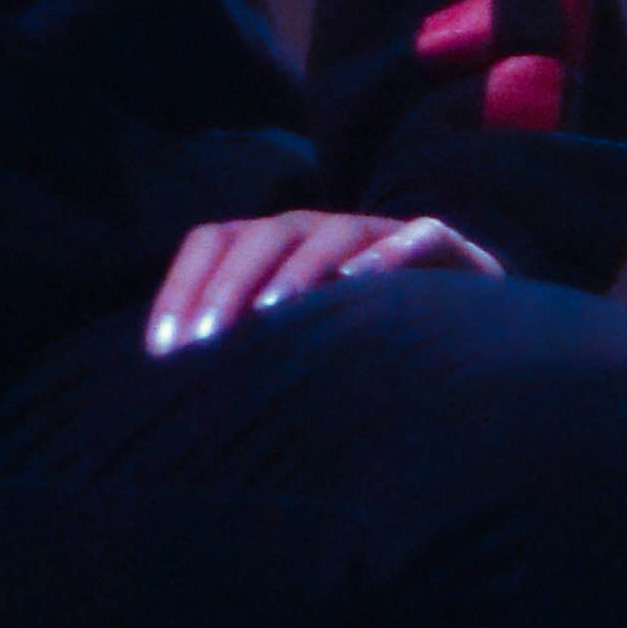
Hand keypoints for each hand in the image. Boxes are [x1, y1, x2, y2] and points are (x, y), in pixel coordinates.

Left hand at [143, 207, 497, 355]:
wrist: (464, 326)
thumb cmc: (358, 341)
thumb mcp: (292, 346)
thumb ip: (241, 355)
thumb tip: (171, 397)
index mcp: (274, 247)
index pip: (213, 241)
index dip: (181, 287)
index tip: (162, 350)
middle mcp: (320, 232)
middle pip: (263, 234)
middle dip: (228, 286)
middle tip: (207, 344)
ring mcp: (380, 234)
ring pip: (333, 231)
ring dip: (299, 269)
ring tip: (272, 314)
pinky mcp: (442, 245)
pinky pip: (421, 234)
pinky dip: (393, 252)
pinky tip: (363, 282)